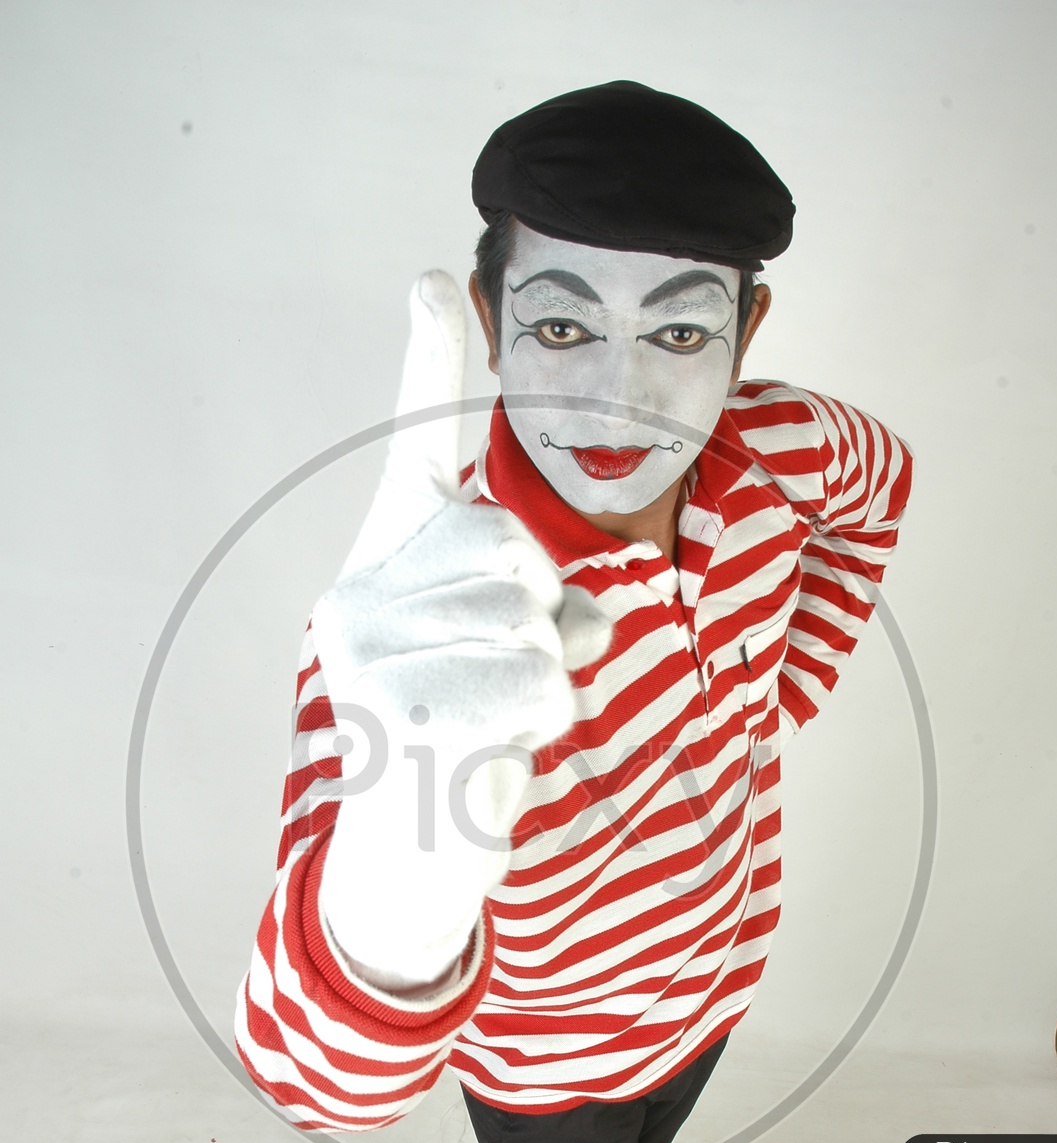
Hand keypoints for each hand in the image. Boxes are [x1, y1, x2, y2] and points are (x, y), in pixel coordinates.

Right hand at [312, 271, 610, 991]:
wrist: (413, 849)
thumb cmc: (466, 731)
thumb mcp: (506, 648)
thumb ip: (538, 598)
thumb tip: (594, 612)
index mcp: (387, 560)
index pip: (414, 445)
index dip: (428, 359)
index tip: (434, 276)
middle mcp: (359, 591)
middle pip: (513, 544)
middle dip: (547, 612)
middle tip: (517, 669)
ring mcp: (368, 651)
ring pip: (533, 621)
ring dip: (550, 677)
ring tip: (501, 713)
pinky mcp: (396, 712)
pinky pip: (535, 685)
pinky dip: (543, 722)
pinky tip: (497, 749)